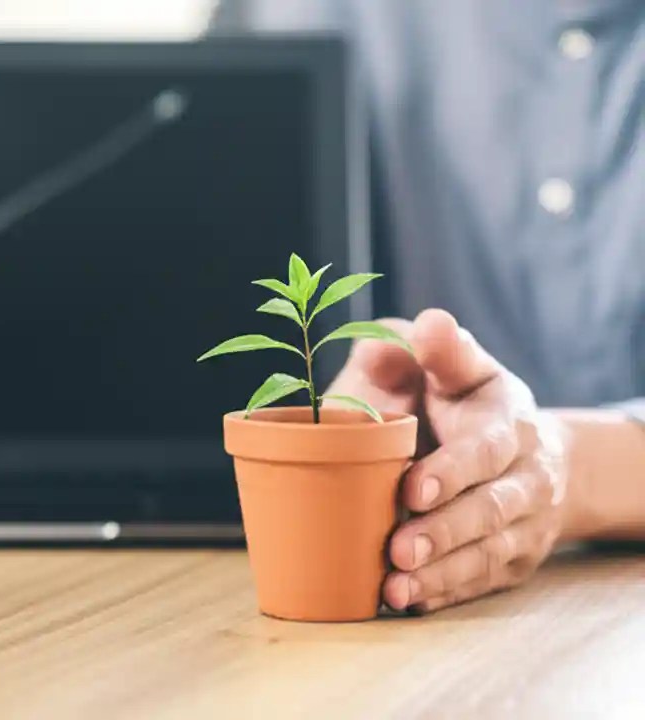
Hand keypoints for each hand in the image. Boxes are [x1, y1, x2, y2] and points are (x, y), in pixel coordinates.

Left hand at [326, 309, 567, 611]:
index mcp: (512, 427)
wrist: (537, 455)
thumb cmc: (476, 404)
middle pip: (488, 512)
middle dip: (442, 533)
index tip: (411, 487)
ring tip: (394, 587)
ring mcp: (524, 526)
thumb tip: (424, 323)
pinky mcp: (512, 562)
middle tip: (395, 549)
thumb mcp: (466, 368)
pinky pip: (481, 583)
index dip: (452, 471)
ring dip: (440, 573)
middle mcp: (528, 480)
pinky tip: (409, 601)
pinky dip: (447, 595)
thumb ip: (441, 350)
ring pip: (486, 555)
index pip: (487, 451)